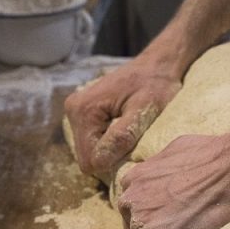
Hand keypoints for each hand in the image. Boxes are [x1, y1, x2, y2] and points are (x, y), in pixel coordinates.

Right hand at [64, 57, 181, 178]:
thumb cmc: (155, 85)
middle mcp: (73, 111)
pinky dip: (107, 143)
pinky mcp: (83, 114)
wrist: (156, 65)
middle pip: (87, 158)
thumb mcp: (143, 111)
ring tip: (130, 135)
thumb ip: (121, 136)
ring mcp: (76, 112)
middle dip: (110, 157)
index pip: (89, 160)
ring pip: (89, 152)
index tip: (133, 152)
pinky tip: (123, 131)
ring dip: (109, 150)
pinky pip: (91, 142)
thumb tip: (100, 163)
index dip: (112, 163)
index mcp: (84, 111)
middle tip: (134, 143)